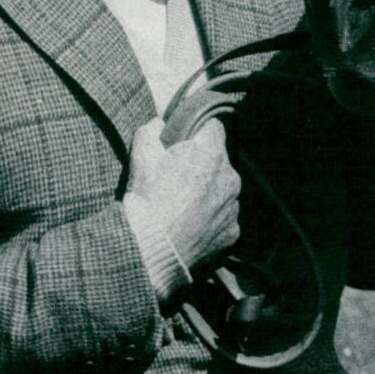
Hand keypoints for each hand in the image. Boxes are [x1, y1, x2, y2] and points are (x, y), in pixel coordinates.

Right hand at [125, 117, 240, 272]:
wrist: (151, 250)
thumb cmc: (146, 200)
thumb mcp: (141, 155)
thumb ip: (152, 130)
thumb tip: (159, 123)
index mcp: (211, 153)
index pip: (213, 127)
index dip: (197, 131)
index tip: (183, 141)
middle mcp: (230, 178)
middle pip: (219, 161)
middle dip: (201, 164)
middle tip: (176, 177)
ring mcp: (233, 207)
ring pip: (223, 191)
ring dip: (207, 193)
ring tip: (181, 206)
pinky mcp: (232, 233)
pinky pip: (223, 219)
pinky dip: (210, 220)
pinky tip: (189, 225)